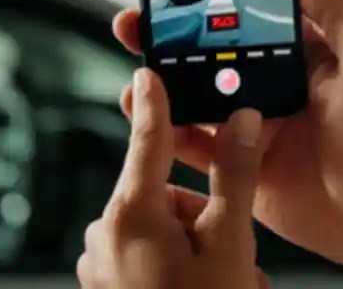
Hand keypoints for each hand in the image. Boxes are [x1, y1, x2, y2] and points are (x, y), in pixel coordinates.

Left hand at [76, 68, 270, 288]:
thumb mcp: (228, 242)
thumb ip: (235, 176)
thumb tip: (241, 124)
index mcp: (130, 216)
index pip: (147, 140)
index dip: (153, 104)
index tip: (148, 74)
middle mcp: (105, 237)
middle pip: (164, 195)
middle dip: (203, 215)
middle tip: (232, 251)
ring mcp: (101, 267)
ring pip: (159, 229)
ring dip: (194, 244)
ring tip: (223, 279)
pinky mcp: (104, 288)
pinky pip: (145, 257)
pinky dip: (175, 265)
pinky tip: (199, 286)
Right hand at [114, 0, 342, 279]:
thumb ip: (334, 14)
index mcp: (299, 56)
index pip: (248, 13)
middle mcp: (269, 84)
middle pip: (209, 47)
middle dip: (170, 24)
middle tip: (137, 5)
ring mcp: (247, 124)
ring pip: (191, 89)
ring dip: (158, 66)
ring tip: (131, 42)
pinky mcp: (233, 162)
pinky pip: (190, 140)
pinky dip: (162, 123)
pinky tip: (141, 102)